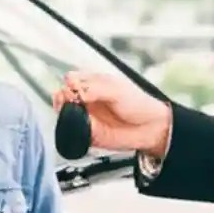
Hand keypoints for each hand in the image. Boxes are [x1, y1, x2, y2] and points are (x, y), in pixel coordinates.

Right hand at [52, 71, 170, 156]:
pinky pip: (72, 130)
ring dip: (63, 111)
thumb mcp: (117, 90)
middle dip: (63, 96)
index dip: (70, 83)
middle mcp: (87, 99)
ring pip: (64, 112)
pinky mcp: (87, 133)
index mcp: (93, 83)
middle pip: (63, 95)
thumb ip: (94, 89)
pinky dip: (70, 127)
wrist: (150, 128)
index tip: (74, 87)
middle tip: (71, 98)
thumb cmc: (138, 105)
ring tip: (72, 109)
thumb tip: (75, 89)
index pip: (71, 79)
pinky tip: (77, 124)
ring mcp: (86, 116)